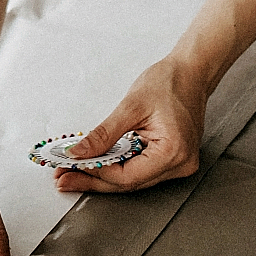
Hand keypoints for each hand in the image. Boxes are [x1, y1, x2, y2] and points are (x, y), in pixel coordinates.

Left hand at [53, 57, 205, 194]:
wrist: (191, 73)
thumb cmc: (170, 82)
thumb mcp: (131, 106)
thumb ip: (104, 134)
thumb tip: (80, 152)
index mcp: (173, 151)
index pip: (127, 176)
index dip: (96, 173)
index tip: (72, 167)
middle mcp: (179, 164)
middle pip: (128, 182)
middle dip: (94, 180)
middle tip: (65, 179)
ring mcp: (178, 164)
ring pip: (133, 179)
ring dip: (103, 175)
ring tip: (75, 171)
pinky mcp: (171, 159)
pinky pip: (140, 169)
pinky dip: (117, 167)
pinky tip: (97, 164)